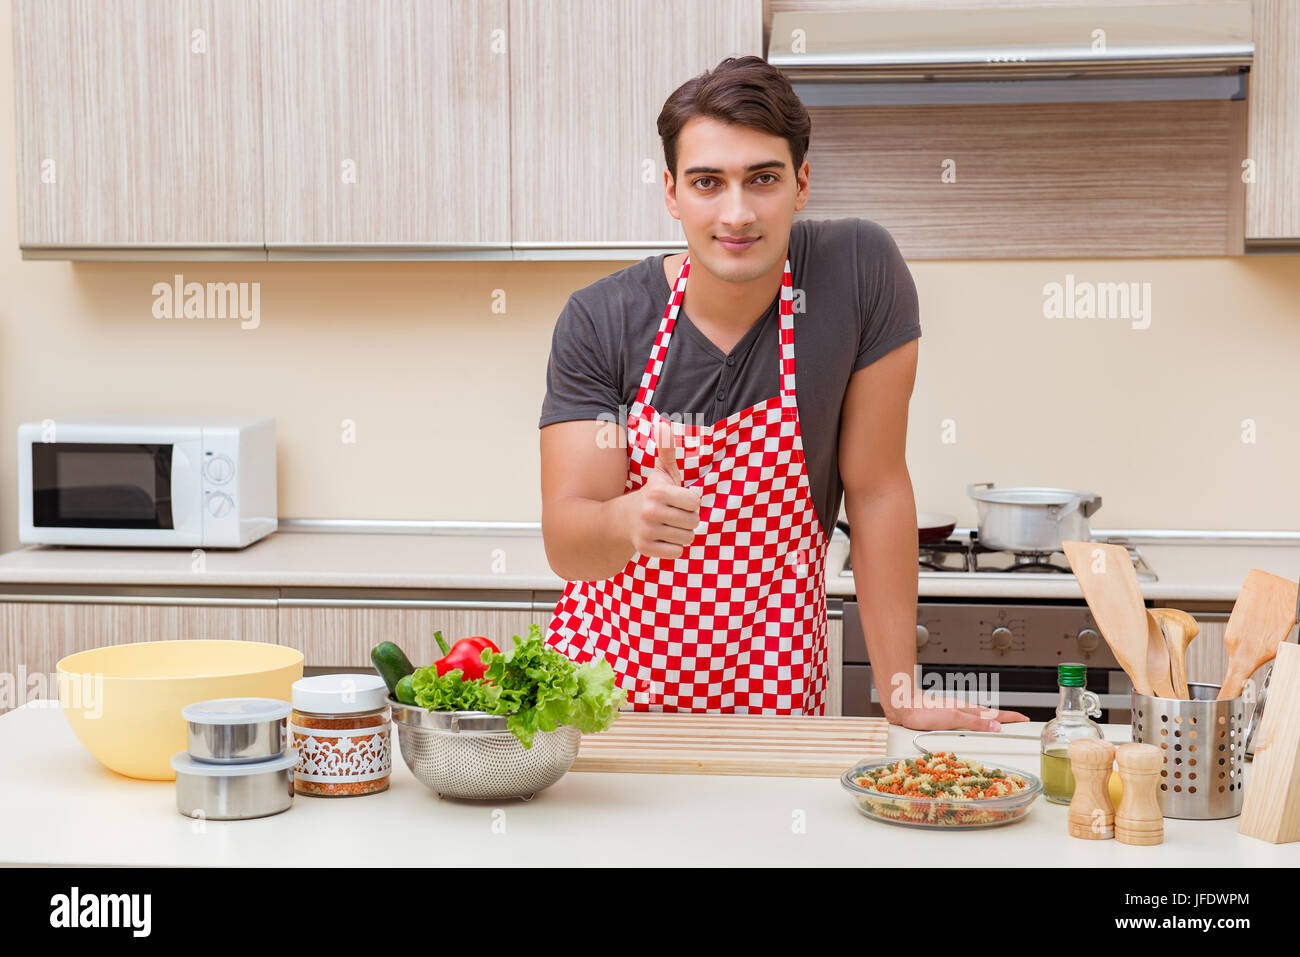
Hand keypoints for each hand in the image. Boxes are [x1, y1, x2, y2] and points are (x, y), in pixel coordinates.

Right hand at [623, 419, 701, 559]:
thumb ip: (667, 451)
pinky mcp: (645, 549)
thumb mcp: (660, 473)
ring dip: (681, 533)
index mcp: (658, 492)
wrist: (620, 520)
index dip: (690, 501)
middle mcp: (651, 512)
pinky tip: (661, 538)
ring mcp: (647, 532)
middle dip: (687, 518)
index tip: (677, 500)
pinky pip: (677, 552)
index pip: (696, 502)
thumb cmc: (650, 495)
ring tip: (667, 526)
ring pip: (687, 538)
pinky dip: (673, 547)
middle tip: (672, 514)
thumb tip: (663, 425)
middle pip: (694, 521)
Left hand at [886, 698, 1029, 731]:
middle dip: (1005, 718)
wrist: (903, 706)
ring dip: (991, 720)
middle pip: (989, 714)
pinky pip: (967, 720)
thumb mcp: (953, 719)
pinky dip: (976, 723)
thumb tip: (996, 725)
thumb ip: (974, 722)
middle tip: (1018, 722)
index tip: (1024, 719)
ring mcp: (954, 712)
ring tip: (1001, 726)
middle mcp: (963, 710)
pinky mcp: (945, 716)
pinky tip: (972, 727)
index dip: (1011, 717)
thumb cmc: (923, 712)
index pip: (995, 714)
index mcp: (968, 710)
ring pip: (978, 717)